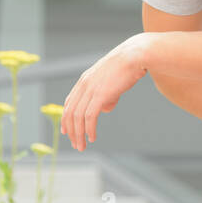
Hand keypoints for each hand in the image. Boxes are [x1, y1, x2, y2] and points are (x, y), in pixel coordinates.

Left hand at [60, 35, 149, 151]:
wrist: (135, 56)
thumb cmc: (128, 66)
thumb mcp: (113, 80)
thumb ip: (107, 95)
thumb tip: (105, 109)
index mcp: (84, 80)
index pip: (69, 103)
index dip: (66, 119)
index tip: (67, 132)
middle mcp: (83, 85)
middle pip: (70, 112)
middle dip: (71, 131)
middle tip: (75, 144)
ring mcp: (91, 90)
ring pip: (77, 117)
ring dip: (78, 134)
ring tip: (82, 146)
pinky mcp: (100, 95)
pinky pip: (89, 117)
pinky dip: (89, 129)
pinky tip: (92, 138)